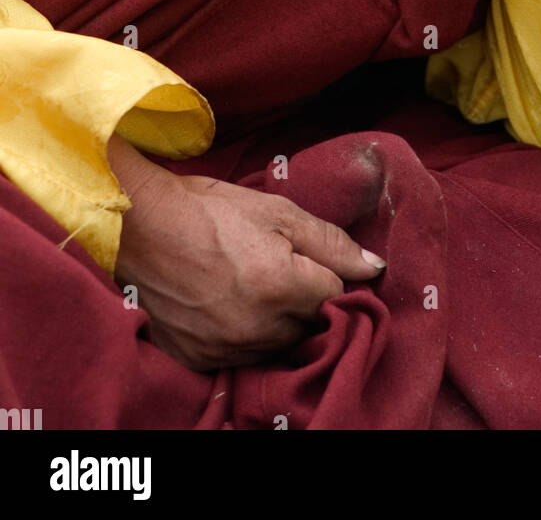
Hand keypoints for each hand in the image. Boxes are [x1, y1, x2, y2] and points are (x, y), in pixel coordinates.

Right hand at [109, 136, 384, 371]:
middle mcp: (257, 326)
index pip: (336, 295)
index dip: (328, 274)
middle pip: (309, 325)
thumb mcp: (277, 212)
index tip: (311, 261)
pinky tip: (229, 305)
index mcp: (281, 285)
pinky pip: (241, 355)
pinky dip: (244, 335)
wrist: (138, 226)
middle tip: (280, 269)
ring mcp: (226, 347)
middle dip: (306, 300)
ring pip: (278, 344)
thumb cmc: (210, 211)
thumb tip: (374, 267)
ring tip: (253, 285)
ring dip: (278, 322)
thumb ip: (330, 242)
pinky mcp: (199, 358)